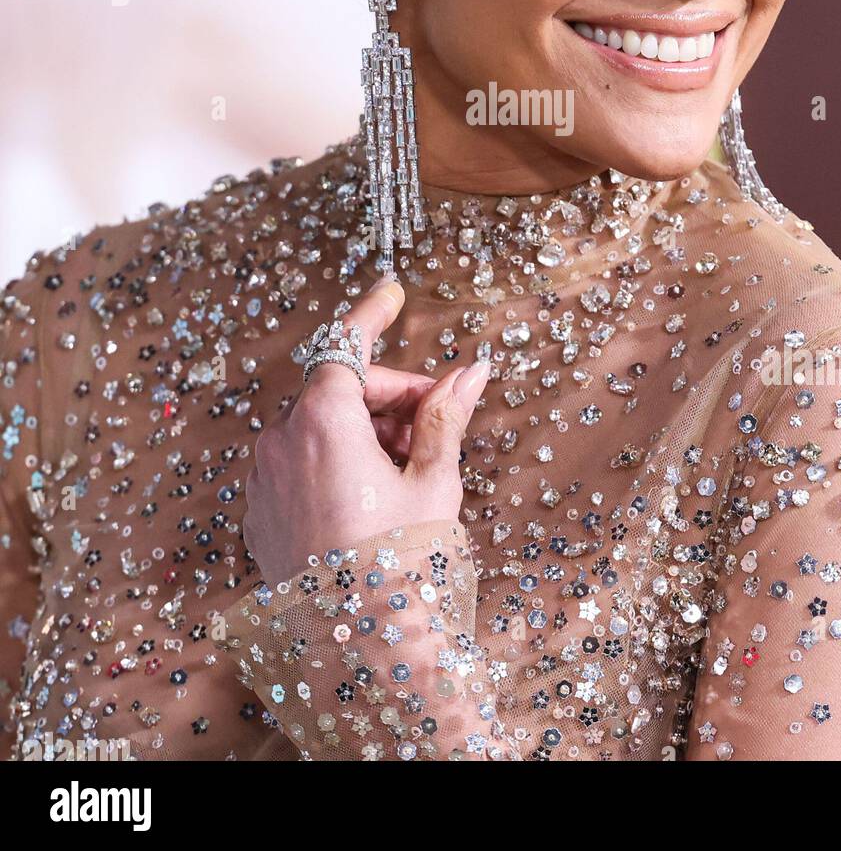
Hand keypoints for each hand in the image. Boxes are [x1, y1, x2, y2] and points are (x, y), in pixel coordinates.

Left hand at [242, 275, 490, 585]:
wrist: (357, 655)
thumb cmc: (400, 563)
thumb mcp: (433, 482)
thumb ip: (446, 417)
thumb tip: (472, 371)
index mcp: (323, 419)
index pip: (345, 342)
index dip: (371, 313)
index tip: (391, 291)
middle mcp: (281, 439)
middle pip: (339, 387)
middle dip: (390, 391)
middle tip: (439, 413)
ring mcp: (264, 477)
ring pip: (319, 424)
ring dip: (365, 427)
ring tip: (412, 466)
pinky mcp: (260, 512)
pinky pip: (299, 461)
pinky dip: (336, 457)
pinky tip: (375, 492)